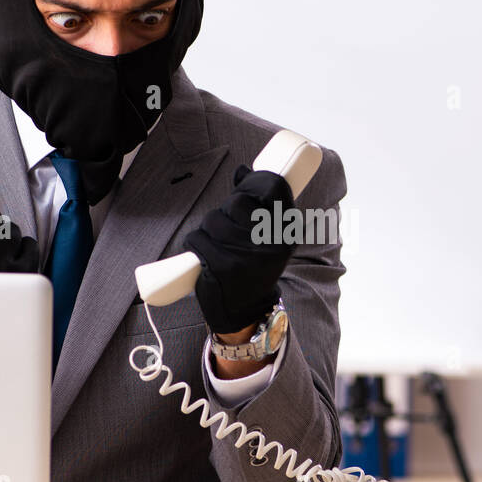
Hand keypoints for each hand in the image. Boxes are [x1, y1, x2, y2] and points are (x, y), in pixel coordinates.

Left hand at [182, 164, 294, 334]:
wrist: (245, 310)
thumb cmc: (254, 267)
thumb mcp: (269, 240)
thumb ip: (261, 208)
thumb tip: (242, 171)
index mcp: (286, 234)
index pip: (272, 189)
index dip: (254, 183)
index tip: (247, 189)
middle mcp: (268, 244)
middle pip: (236, 203)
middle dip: (226, 212)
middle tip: (229, 229)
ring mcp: (244, 256)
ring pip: (213, 219)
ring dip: (208, 230)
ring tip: (218, 246)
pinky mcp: (220, 267)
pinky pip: (197, 238)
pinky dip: (195, 243)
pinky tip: (205, 255)